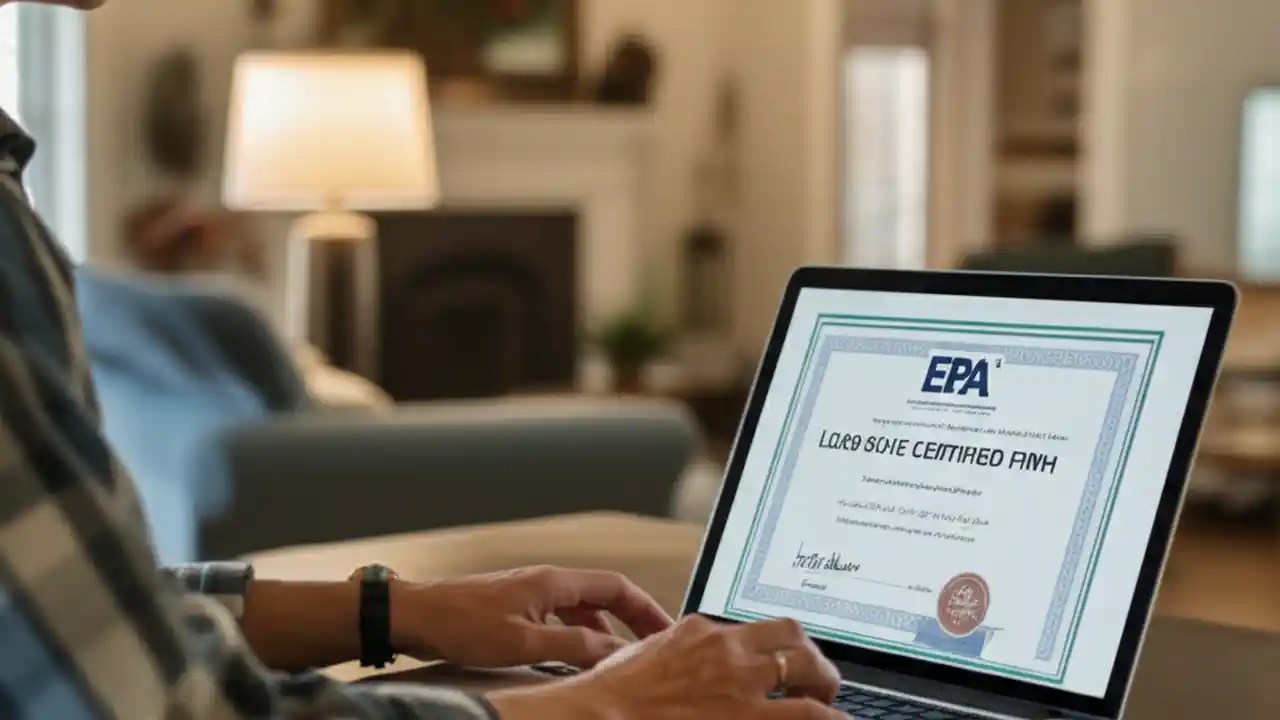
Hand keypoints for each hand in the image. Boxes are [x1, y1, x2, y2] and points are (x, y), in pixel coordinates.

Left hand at [389, 566, 672, 668]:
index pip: (618, 587)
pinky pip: (562, 618)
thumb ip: (573, 644)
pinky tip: (579, 657)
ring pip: (583, 609)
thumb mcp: (523, 642)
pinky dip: (580, 635)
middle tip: (654, 647)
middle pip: (605, 596)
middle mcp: (547, 581)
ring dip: (606, 631)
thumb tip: (613, 651)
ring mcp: (531, 593)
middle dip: (633, 621)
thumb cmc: (461, 624)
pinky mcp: (516, 607)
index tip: (668, 631)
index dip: (647, 610)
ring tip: (622, 659)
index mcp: (555, 581)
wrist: (413, 614)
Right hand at [489, 615, 847, 719]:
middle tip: (819, 680)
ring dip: (825, 692)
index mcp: (700, 632)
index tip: (784, 660)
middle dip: (812, 657)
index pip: (753, 629)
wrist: (598, 715)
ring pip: (809, 678)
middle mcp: (728, 651)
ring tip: (831, 709)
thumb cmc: (611, 696)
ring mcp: (741, 686)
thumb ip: (680, 656)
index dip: (777, 645)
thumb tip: (691, 669)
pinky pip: (801, 717)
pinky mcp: (746, 717)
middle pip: (792, 638)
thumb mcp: (648, 658)